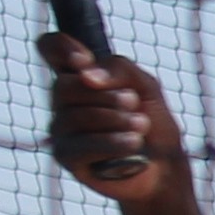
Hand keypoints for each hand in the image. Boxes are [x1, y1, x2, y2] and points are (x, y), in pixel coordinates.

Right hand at [39, 32, 184, 198]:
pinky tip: (133, 143)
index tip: (84, 60)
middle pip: (63, 86)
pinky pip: (81, 146)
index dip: (60, 48)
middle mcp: (63, 101)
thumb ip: (119, 70)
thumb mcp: (145, 87)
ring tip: (142, 125)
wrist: (165, 165)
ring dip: (115, 120)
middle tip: (134, 102)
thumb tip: (86, 74)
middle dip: (105, 95)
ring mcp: (61, 129)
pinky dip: (112, 143)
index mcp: (79, 75)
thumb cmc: (152, 122)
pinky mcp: (66, 157)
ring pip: (74, 117)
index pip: (50, 48)